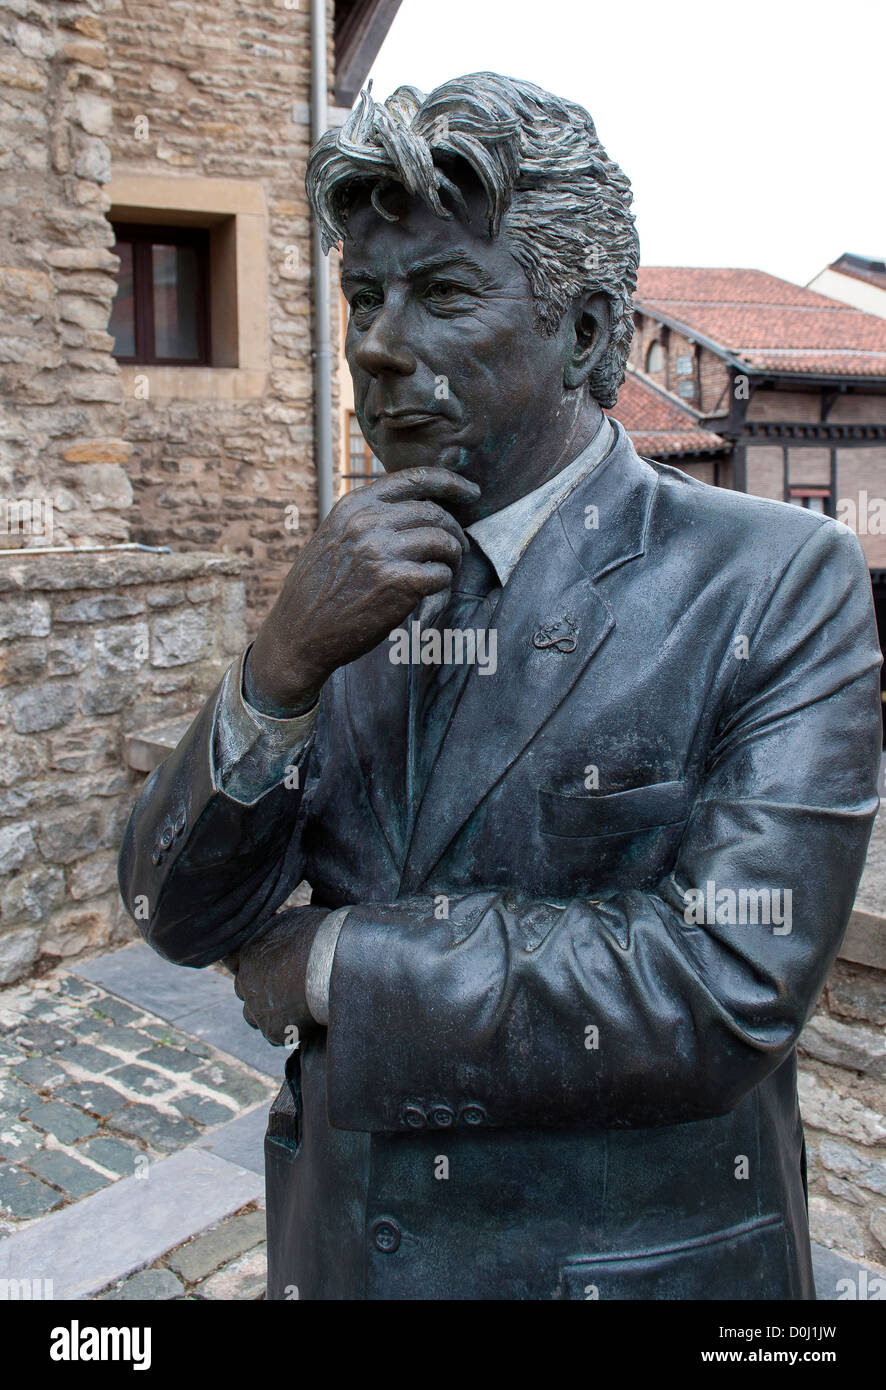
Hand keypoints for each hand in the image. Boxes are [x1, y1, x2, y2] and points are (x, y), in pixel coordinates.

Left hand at [224, 906, 328, 1046]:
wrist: (336, 964)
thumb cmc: (321, 935)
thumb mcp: (295, 920)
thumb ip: (280, 930)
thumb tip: (286, 930)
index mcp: (249, 951)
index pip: (231, 960)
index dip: (246, 963)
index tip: (260, 965)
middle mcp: (247, 981)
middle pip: (242, 989)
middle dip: (258, 989)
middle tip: (283, 987)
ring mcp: (257, 1008)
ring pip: (252, 1016)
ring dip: (266, 1012)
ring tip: (292, 1007)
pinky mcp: (273, 1030)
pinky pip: (274, 1035)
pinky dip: (286, 1030)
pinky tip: (303, 1021)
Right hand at [247, 467, 479, 713]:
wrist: (299, 633)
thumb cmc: (319, 590)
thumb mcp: (334, 537)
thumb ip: (368, 519)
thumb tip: (414, 511)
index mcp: (355, 505)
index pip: (413, 478)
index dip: (451, 482)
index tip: (472, 492)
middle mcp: (369, 522)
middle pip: (435, 513)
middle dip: (455, 531)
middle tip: (458, 550)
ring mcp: (384, 551)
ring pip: (444, 542)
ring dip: (452, 559)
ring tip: (445, 572)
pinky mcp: (399, 583)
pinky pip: (441, 575)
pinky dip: (443, 585)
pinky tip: (429, 593)